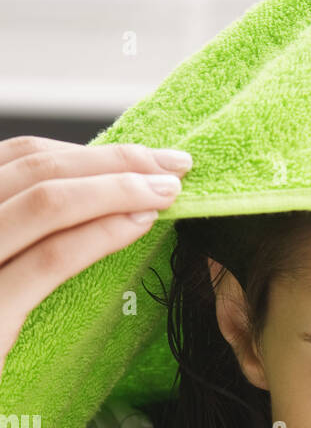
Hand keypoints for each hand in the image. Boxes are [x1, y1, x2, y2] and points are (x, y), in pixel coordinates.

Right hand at [0, 136, 191, 378]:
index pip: (21, 158)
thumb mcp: (0, 275)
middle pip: (38, 168)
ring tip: (167, 193)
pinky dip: (100, 234)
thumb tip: (98, 204)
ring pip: (48, 202)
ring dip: (118, 188)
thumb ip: (25, 237)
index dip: (89, 151)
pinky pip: (50, 260)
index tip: (147, 157)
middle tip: (175, 167)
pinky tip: (139, 225)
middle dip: (116, 162)